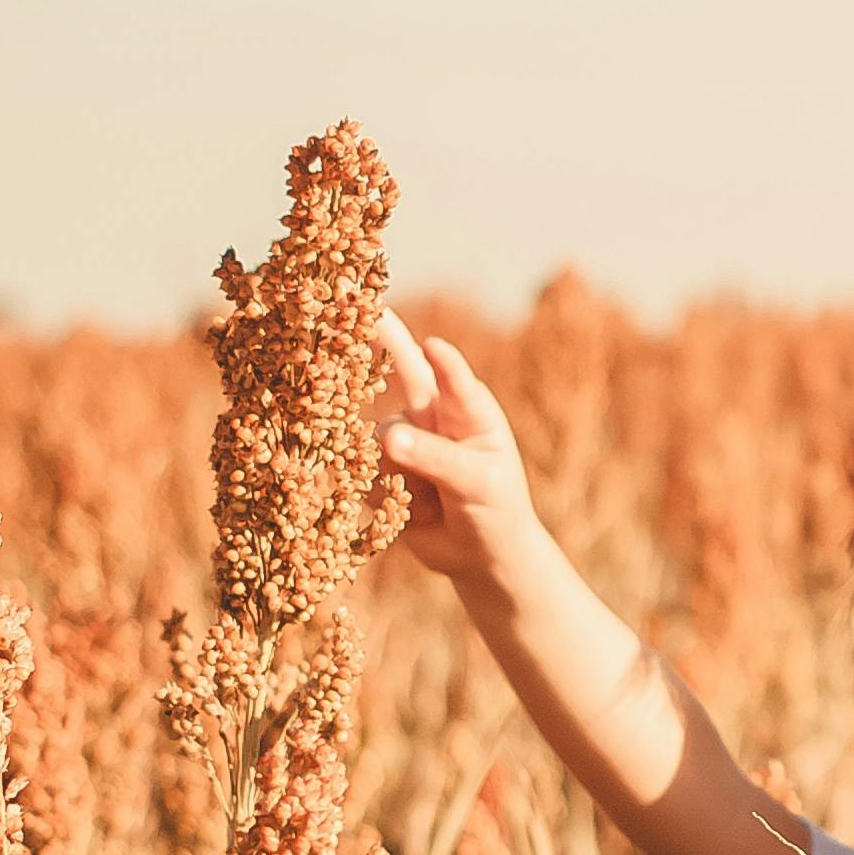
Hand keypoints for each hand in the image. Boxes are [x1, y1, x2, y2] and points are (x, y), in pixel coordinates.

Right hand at [381, 314, 540, 599]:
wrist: (480, 554)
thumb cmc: (496, 509)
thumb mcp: (477, 483)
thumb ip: (435, 457)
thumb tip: (387, 438)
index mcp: (470, 410)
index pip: (454, 379)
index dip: (440, 362)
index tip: (430, 346)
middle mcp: (435, 415)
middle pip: (403, 369)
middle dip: (381, 336)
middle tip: (358, 300)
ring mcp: (407, 441)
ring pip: (379, 441)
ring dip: (399, 474)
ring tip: (433, 505)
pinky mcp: (383, 470)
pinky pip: (367, 474)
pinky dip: (387, 498)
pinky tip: (417, 514)